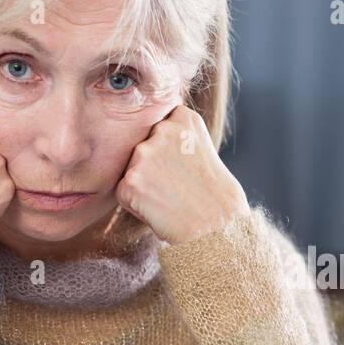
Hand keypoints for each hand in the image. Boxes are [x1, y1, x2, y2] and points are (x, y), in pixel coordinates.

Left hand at [115, 104, 249, 244]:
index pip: (160, 128)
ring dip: (144, 184)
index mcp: (183, 118)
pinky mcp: (130, 181)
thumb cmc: (216, 194)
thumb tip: (142, 143)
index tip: (187, 166)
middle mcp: (162, 130)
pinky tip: (161, 209)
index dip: (171, 151)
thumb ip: (174, 140)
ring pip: (132, 169)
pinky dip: (137, 204)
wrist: (220, 227)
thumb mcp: (201, 149)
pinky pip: (124, 192)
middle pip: (144, 147)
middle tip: (178, 186)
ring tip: (171, 198)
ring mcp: (144, 155)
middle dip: (154, 166)